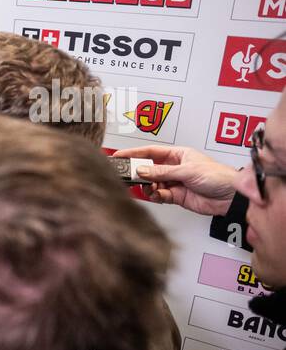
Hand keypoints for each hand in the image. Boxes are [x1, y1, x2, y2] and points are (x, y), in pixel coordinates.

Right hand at [113, 145, 239, 215]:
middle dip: (138, 172)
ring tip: (149, 188)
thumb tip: (142, 170)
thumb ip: (162, 171)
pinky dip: (155, 196)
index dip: (134, 153)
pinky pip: (158, 195)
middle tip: (127, 176)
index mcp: (177, 155)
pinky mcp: (175, 196)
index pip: (151, 152)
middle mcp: (174, 168)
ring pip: (151, 183)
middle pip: (148, 168)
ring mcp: (173, 182)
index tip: (119, 156)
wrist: (230, 197)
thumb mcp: (187, 170)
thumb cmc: (217, 176)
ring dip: (147, 186)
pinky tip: (158, 195)